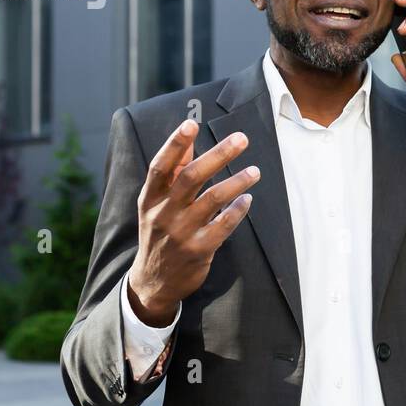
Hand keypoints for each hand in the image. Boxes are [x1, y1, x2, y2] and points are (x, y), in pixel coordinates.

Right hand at [127, 121, 257, 325]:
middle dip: (218, 155)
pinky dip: (237, 210)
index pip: (160, 166)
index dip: (174, 144)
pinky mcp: (198, 250)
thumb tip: (188, 141)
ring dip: (236, 182)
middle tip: (242, 139)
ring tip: (255, 171)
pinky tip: (248, 199)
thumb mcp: (156, 204)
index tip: (191, 124)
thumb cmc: (159, 233)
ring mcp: (180, 233)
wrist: (154, 281)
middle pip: (191, 177)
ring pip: (212, 200)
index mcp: (150, 198)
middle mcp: (163, 213)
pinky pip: (223, 226)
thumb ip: (173, 173)